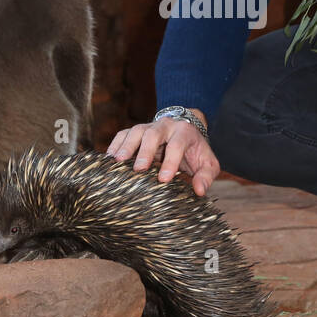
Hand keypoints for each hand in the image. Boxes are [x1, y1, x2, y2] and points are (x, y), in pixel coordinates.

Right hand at [105, 110, 219, 196]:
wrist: (185, 132)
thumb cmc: (196, 152)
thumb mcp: (208, 164)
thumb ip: (206, 176)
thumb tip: (199, 191)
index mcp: (185, 132)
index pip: (177, 144)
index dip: (170, 161)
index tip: (164, 179)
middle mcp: (166, 125)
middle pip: (153, 134)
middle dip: (146, 151)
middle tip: (139, 169)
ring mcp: (149, 126)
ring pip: (136, 131)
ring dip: (126, 146)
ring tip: (118, 162)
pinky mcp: (136, 131)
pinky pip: (123, 134)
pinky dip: (115, 145)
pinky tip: (108, 160)